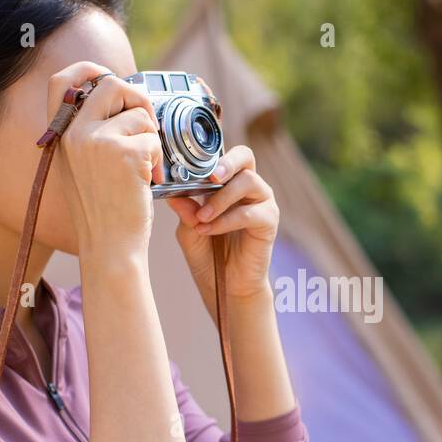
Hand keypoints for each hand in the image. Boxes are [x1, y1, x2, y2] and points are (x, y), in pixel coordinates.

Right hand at [47, 62, 164, 260]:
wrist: (110, 247)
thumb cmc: (103, 211)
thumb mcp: (82, 167)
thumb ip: (91, 134)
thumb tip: (119, 98)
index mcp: (60, 136)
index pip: (61, 81)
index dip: (87, 69)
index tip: (107, 74)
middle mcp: (73, 134)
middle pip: (112, 84)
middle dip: (138, 100)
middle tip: (148, 126)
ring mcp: (96, 141)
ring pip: (139, 114)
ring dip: (151, 139)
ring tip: (144, 170)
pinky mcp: (123, 152)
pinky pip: (153, 138)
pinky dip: (158, 159)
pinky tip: (148, 181)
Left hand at [166, 145, 279, 304]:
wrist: (227, 287)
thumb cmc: (209, 256)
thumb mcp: (189, 229)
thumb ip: (185, 209)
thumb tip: (171, 191)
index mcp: (230, 184)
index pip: (227, 155)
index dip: (212, 154)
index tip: (189, 163)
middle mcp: (249, 188)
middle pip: (245, 156)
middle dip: (226, 163)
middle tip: (210, 175)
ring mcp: (263, 203)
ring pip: (248, 181)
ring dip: (221, 198)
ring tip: (203, 217)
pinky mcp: (269, 221)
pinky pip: (249, 212)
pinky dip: (226, 220)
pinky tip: (210, 230)